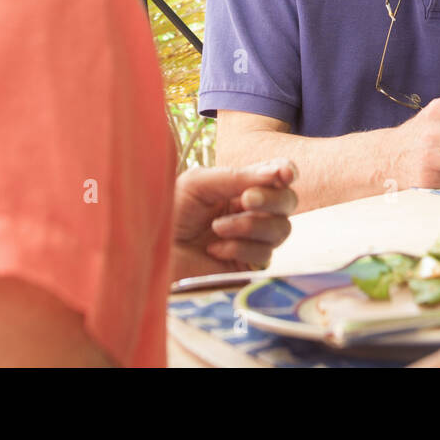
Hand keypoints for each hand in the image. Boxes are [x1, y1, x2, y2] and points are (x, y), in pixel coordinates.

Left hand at [169, 158, 297, 281]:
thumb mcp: (199, 184)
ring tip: (217, 229)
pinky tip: (214, 249)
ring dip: (249, 226)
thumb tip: (276, 174)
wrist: (151, 253)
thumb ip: (237, 177)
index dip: (285, 173)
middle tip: (246, 199)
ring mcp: (252, 240)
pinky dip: (238, 249)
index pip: (277, 176)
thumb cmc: (170, 214)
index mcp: (240, 187)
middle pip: (288, 201)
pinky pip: (264, 254)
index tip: (284, 174)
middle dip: (271, 199)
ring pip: (281, 229)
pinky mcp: (248, 267)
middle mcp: (251, 211)